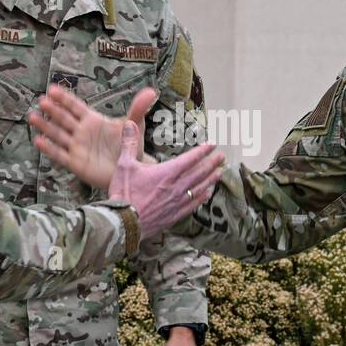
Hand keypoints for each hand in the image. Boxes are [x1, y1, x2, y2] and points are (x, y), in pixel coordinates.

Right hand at [29, 85, 157, 190]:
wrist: (130, 170)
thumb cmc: (130, 146)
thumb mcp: (135, 126)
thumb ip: (138, 109)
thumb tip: (152, 91)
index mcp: (92, 120)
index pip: (75, 106)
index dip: (64, 98)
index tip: (52, 88)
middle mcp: (81, 132)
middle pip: (64, 119)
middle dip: (53, 110)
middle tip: (42, 100)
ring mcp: (76, 147)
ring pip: (58, 135)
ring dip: (45, 126)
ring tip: (32, 117)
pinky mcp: (75, 163)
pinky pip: (60, 155)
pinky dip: (50, 148)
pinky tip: (39, 140)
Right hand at [109, 119, 222, 238]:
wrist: (124, 222)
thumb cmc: (124, 193)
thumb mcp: (124, 165)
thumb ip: (129, 143)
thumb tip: (129, 123)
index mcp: (167, 172)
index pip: (190, 159)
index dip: (202, 151)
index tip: (212, 144)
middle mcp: (176, 186)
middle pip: (199, 172)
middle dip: (211, 163)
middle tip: (221, 157)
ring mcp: (177, 201)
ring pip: (199, 188)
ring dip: (211, 179)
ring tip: (220, 172)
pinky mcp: (175, 214)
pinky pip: (194, 204)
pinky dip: (202, 197)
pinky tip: (207, 194)